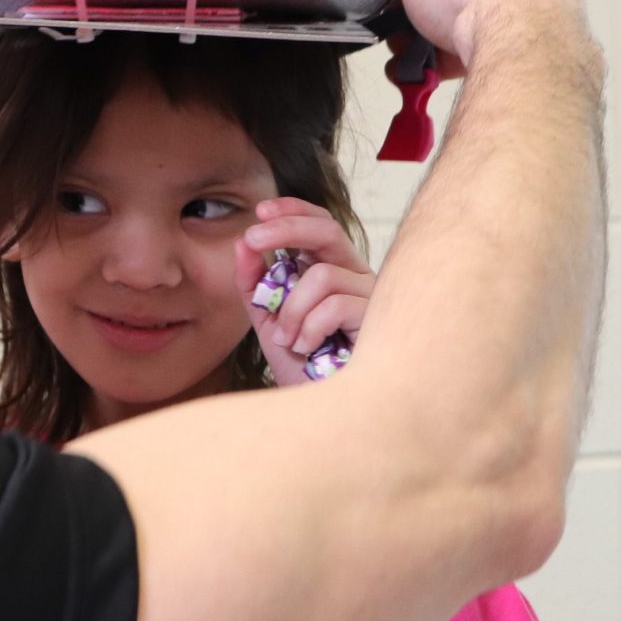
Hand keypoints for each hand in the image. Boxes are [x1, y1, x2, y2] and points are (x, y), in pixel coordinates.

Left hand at [233, 199, 374, 387]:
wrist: (319, 410)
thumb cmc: (301, 365)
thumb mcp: (268, 319)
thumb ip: (254, 283)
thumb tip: (242, 242)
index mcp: (330, 270)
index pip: (319, 224)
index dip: (293, 210)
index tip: (261, 211)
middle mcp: (354, 276)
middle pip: (327, 229)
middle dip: (286, 228)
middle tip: (253, 238)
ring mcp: (370, 296)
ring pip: (321, 275)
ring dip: (291, 309)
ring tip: (288, 339)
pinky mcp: (378, 319)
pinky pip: (334, 305)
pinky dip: (309, 327)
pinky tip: (308, 348)